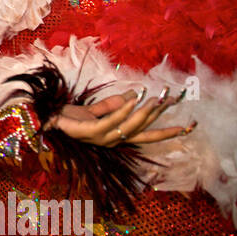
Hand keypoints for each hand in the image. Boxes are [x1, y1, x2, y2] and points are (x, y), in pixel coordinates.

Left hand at [46, 88, 194, 146]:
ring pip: (129, 126)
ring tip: (156, 97)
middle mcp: (113, 140)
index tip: (188, 126)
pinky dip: (124, 110)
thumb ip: (115, 104)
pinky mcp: (90, 132)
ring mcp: (102, 138)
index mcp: (118, 136)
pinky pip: (111, 121)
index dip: (167, 131)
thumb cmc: (73, 116)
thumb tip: (135, 94)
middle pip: (142, 130)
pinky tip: (134, 100)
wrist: (48, 118)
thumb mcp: (98, 109)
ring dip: (144, 111)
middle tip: (173, 101)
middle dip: (159, 117)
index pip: (147, 135)